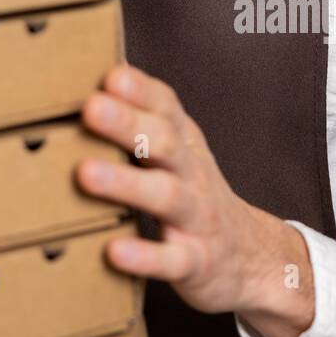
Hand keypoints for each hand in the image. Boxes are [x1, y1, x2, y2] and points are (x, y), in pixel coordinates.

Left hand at [78, 63, 315, 336]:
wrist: (250, 255)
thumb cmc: (193, 192)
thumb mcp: (175, 150)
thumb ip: (140, 117)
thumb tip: (96, 74)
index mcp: (184, 142)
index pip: (166, 107)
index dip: (141, 89)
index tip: (111, 75)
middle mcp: (192, 173)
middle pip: (164, 143)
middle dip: (127, 124)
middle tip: (91, 108)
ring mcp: (196, 218)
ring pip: (166, 196)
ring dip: (126, 183)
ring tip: (85, 173)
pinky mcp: (195, 262)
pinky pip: (172, 259)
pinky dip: (144, 256)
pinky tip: (114, 251)